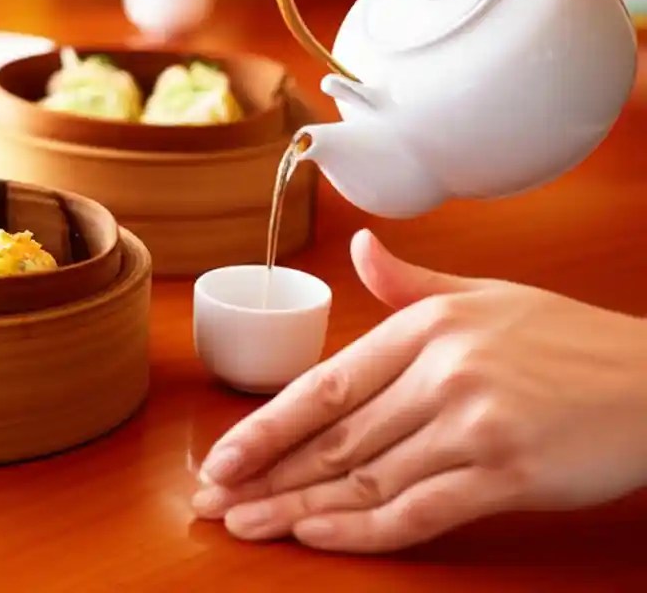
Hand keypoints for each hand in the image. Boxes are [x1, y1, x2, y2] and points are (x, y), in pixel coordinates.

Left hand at [192, 229, 646, 552]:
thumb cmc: (572, 342)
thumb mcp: (487, 296)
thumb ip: (411, 284)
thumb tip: (359, 248)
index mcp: (427, 327)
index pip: (324, 385)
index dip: (265, 427)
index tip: (221, 457)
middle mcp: (442, 371)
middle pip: (333, 438)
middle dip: (266, 476)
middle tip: (214, 503)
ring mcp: (474, 423)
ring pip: (365, 477)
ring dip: (299, 509)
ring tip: (248, 527)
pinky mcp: (507, 472)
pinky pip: (419, 509)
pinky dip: (364, 529)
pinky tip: (319, 537)